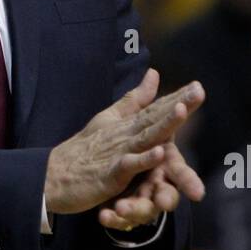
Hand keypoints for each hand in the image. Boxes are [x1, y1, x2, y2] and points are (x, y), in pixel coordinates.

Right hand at [44, 68, 204, 215]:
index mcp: (126, 125)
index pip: (155, 108)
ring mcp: (118, 152)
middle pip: (155, 117)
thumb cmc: (82, 150)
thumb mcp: (108, 120)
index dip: (177, 97)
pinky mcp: (110, 173)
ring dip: (163, 123)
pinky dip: (144, 159)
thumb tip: (154, 74)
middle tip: (198, 91)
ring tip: (181, 110)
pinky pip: (129, 165)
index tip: (198, 86)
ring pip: (145, 137)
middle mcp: (124, 135)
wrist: (52, 175)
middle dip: (178, 104)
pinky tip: (160, 153)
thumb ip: (134, 100)